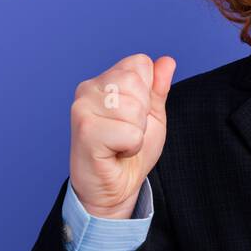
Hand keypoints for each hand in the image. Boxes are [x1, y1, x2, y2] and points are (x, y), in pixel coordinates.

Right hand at [69, 53, 176, 218]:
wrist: (113, 188)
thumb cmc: (128, 151)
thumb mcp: (151, 116)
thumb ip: (158, 88)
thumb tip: (167, 61)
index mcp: (103, 80)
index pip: (140, 62)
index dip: (148, 93)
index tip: (134, 116)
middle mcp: (88, 89)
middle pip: (137, 82)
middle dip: (143, 113)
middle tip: (126, 131)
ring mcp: (83, 109)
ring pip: (135, 108)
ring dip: (137, 132)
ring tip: (120, 142)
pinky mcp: (85, 131)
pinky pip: (130, 133)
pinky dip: (131, 147)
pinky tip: (115, 152)